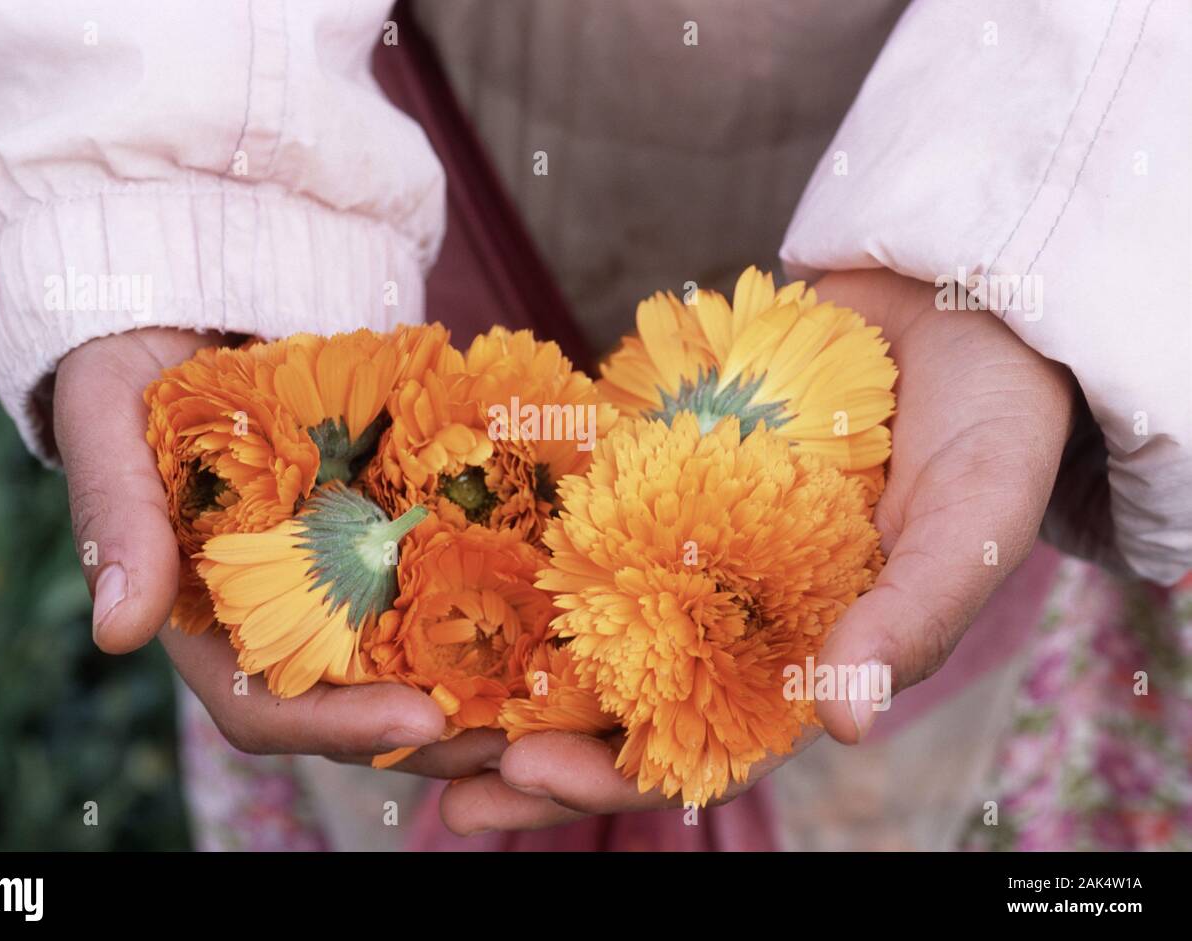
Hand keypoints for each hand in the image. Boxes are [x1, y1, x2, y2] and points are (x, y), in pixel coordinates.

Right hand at [52, 329, 503, 774]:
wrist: (189, 325)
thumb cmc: (136, 380)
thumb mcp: (107, 424)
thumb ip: (117, 519)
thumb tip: (118, 633)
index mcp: (204, 625)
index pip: (267, 710)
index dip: (340, 727)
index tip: (422, 719)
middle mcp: (277, 625)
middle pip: (356, 713)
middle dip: (435, 735)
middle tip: (518, 738)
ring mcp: (334, 591)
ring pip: (406, 671)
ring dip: (475, 696)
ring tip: (551, 702)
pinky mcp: (380, 548)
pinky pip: (435, 599)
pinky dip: (486, 618)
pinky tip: (548, 618)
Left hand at [437, 268, 1075, 834]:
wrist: (958, 297)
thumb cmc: (992, 416)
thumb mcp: (974, 514)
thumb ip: (915, 613)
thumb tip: (843, 722)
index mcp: (800, 653)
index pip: (695, 743)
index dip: (612, 775)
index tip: (529, 780)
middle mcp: (729, 608)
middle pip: (612, 694)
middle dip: (523, 733)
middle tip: (428, 762)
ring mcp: (683, 537)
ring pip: (577, 613)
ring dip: (495, 651)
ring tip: (396, 677)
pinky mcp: (651, 467)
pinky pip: (574, 509)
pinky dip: (513, 536)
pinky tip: (433, 547)